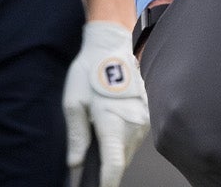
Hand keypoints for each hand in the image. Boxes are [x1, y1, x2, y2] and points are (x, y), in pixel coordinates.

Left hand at [64, 22, 149, 186]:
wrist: (112, 46)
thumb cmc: (91, 71)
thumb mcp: (73, 103)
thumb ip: (76, 136)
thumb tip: (75, 162)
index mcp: (114, 124)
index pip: (114, 167)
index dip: (106, 185)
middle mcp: (133, 125)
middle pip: (121, 162)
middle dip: (106, 169)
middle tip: (89, 158)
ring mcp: (143, 120)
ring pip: (128, 152)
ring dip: (114, 153)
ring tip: (99, 133)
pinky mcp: (147, 115)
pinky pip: (134, 139)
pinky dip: (122, 141)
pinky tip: (110, 125)